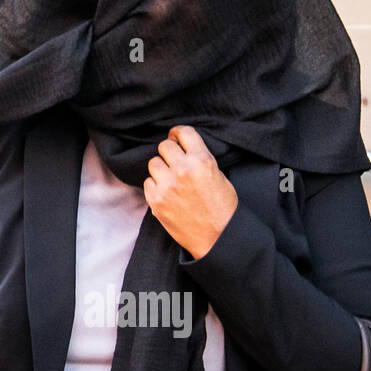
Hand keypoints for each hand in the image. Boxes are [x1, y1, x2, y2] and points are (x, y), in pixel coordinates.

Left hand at [144, 125, 237, 259]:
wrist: (218, 237)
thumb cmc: (222, 208)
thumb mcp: (218, 175)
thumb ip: (199, 159)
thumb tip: (182, 150)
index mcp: (202, 160)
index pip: (183, 133)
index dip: (178, 134)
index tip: (175, 137)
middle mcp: (183, 170)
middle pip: (164, 146)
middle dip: (169, 153)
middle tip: (174, 162)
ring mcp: (167, 186)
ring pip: (153, 163)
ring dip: (161, 169)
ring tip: (171, 180)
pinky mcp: (157, 202)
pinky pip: (148, 183)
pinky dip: (155, 186)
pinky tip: (166, 193)